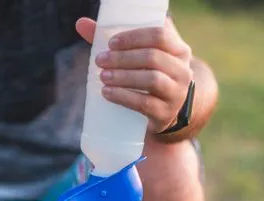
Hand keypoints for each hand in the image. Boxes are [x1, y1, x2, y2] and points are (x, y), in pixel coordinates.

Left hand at [76, 17, 193, 133]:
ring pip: (151, 80)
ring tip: (102, 76)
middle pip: (153, 57)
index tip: (111, 43)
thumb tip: (81, 24)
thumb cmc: (148, 76)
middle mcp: (183, 71)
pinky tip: (107, 93)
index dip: (134, 37)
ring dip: (123, 77)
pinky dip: (123, 97)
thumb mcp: (140, 56)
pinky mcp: (165, 114)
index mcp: (179, 50)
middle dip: (123, 58)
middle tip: (100, 60)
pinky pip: (144, 104)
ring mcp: (176, 94)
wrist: (164, 111)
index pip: (160, 36)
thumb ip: (115, 41)